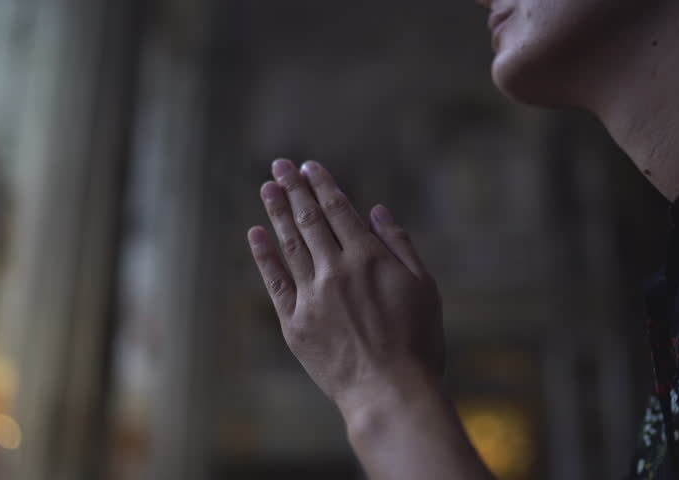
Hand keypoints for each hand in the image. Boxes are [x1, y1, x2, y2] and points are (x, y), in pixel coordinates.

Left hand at [247, 158, 444, 411]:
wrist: (390, 392)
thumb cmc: (417, 341)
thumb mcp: (424, 286)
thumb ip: (399, 244)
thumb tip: (376, 210)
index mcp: (368, 257)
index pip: (338, 210)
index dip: (322, 185)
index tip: (309, 166)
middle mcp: (335, 270)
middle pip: (309, 220)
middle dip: (294, 189)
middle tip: (279, 166)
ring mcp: (311, 296)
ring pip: (289, 244)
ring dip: (277, 212)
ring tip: (267, 188)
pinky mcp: (295, 323)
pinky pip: (275, 282)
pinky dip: (264, 256)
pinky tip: (255, 234)